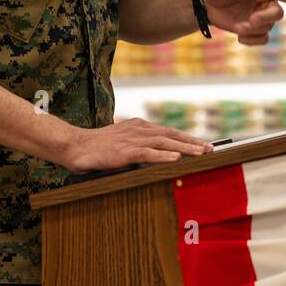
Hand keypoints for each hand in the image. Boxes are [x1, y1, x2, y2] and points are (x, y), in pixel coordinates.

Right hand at [59, 118, 213, 172]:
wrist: (74, 146)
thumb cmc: (97, 147)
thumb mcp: (122, 142)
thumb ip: (138, 146)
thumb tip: (154, 155)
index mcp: (139, 126)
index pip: (168, 131)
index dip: (186, 138)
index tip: (203, 144)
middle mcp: (139, 130)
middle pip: (171, 134)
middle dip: (192, 142)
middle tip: (210, 149)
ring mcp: (132, 140)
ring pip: (164, 142)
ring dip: (184, 148)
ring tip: (200, 153)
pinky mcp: (124, 152)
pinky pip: (147, 153)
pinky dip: (163, 155)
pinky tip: (175, 158)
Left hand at [201, 0, 285, 45]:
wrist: (207, 5)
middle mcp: (266, 2)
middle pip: (278, 14)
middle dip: (265, 19)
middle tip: (250, 21)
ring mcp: (262, 16)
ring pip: (268, 28)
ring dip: (253, 30)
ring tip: (238, 27)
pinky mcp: (256, 29)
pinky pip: (263, 39)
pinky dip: (252, 41)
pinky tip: (239, 37)